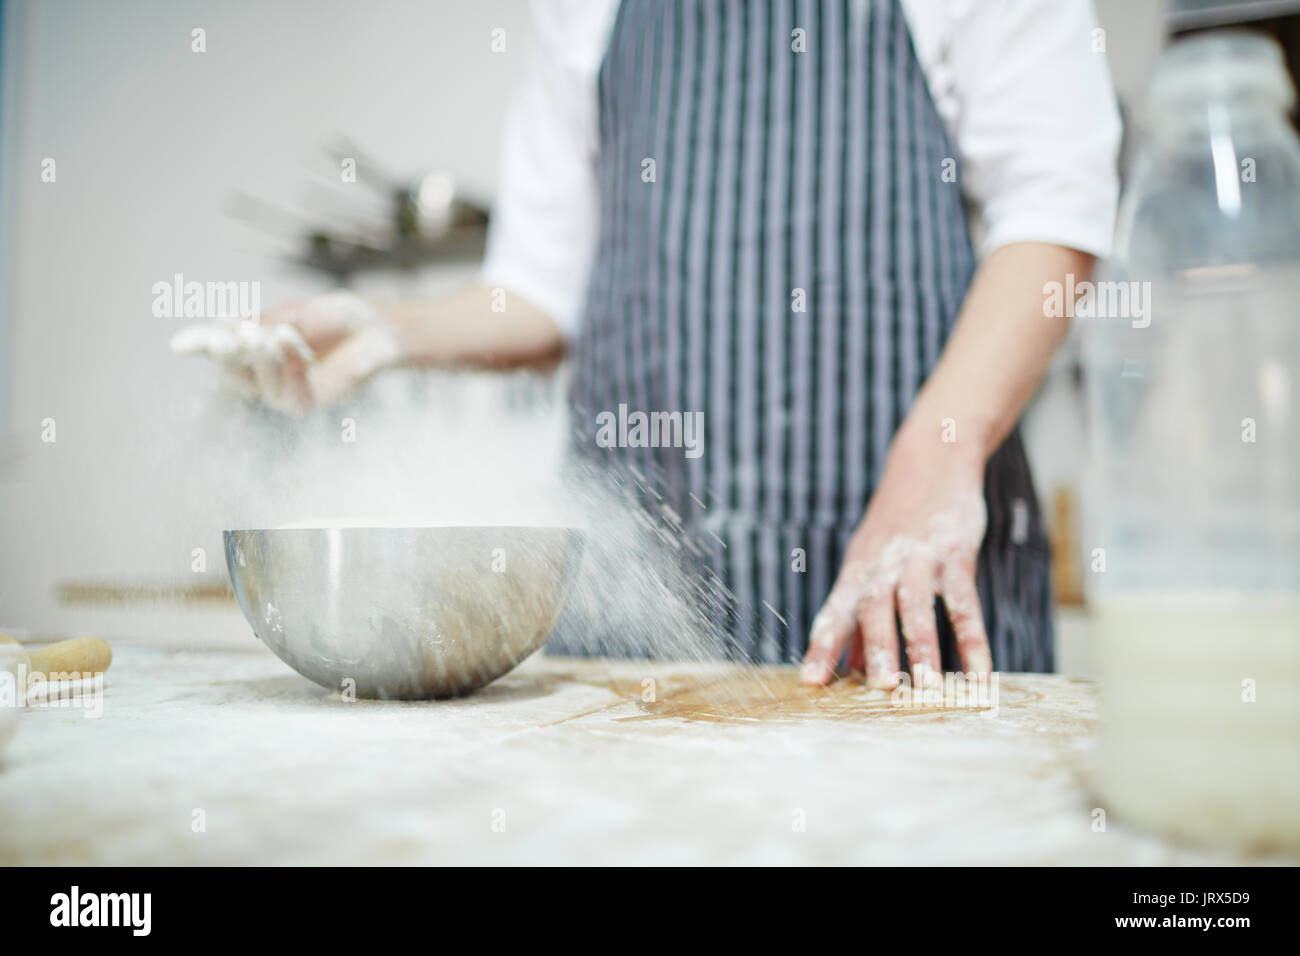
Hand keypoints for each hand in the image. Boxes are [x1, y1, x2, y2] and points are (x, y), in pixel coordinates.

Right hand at [170, 291, 400, 413]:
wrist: (376, 327)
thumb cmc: (333, 318)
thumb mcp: (293, 313)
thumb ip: (262, 324)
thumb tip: (221, 324)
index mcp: (251, 351)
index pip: (219, 352)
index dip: (200, 348)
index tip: (180, 345)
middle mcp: (262, 377)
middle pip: (234, 374)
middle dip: (229, 355)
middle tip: (228, 336)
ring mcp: (284, 393)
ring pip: (261, 384)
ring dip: (264, 359)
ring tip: (272, 334)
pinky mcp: (310, 403)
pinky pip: (294, 392)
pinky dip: (291, 366)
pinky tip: (289, 341)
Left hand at [799, 433, 992, 688]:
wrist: (931, 460)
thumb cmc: (898, 522)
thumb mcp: (871, 560)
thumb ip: (861, 612)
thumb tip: (850, 663)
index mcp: (858, 569)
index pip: (834, 611)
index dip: (822, 646)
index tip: (810, 683)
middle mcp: (883, 564)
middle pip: (872, 606)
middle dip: (874, 647)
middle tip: (877, 688)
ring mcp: (920, 557)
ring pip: (916, 604)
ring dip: (921, 646)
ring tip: (926, 687)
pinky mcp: (955, 553)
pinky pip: (965, 602)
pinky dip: (972, 639)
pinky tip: (980, 672)